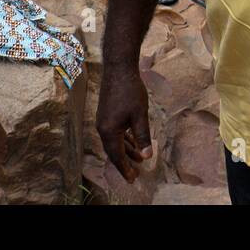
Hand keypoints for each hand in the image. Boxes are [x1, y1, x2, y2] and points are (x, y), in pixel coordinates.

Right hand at [96, 67, 152, 182]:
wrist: (119, 69)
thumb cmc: (130, 91)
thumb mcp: (140, 115)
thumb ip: (142, 137)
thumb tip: (147, 156)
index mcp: (109, 131)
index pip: (117, 156)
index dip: (125, 168)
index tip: (133, 179)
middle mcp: (103, 128)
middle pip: (114, 151)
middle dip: (125, 162)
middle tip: (136, 173)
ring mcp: (103, 121)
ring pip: (115, 141)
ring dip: (126, 150)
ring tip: (139, 159)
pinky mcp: (107, 114)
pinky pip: (115, 133)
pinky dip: (124, 139)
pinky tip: (133, 141)